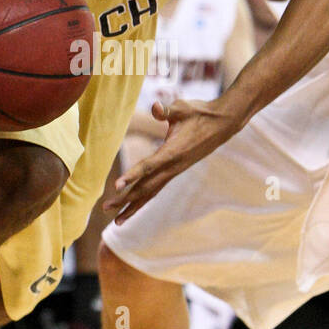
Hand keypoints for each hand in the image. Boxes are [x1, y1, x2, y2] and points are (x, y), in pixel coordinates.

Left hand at [104, 96, 241, 222]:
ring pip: (151, 192)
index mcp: (172, 152)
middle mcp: (173, 166)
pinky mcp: (176, 170)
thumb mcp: (183, 108)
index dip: (132, 175)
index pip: (148, 166)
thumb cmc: (200, 113)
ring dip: (133, 206)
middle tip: (105, 208)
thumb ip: (167, 110)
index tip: (116, 186)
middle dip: (125, 199)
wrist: (223, 124)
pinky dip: (144, 198)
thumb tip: (155, 107)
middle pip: (146, 186)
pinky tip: (134, 206)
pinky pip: (158, 188)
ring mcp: (175, 170)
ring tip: (117, 221)